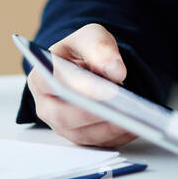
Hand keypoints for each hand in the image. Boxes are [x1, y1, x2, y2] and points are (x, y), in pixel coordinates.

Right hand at [27, 23, 137, 147]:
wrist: (90, 67)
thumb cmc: (84, 52)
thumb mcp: (91, 36)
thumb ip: (99, 46)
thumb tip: (115, 70)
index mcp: (42, 76)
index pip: (52, 83)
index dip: (77, 87)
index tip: (103, 90)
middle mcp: (47, 105)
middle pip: (65, 116)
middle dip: (94, 115)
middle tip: (120, 111)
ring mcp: (62, 125)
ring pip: (83, 133)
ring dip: (108, 129)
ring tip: (134, 120)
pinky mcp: (81, 136)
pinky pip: (98, 142)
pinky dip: (117, 136)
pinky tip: (135, 126)